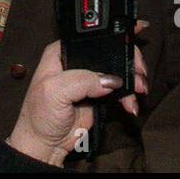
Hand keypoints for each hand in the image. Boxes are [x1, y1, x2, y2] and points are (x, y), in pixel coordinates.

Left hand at [5, 32, 148, 166]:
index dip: (112, 34)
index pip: (90, 36)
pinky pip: (119, 92)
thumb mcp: (54, 92)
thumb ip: (82, 81)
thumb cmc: (40, 115)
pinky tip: (131, 105)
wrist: (44, 146)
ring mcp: (88, 80)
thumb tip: (111, 80)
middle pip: (109, 52)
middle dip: (128, 60)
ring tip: (140, 91)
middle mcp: (76, 62)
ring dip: (133, 80)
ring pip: (117, 72)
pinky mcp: (98, 97)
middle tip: (140, 72)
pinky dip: (129, 96)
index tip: (134, 33)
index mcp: (61, 52)